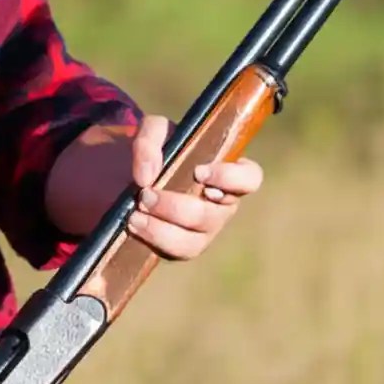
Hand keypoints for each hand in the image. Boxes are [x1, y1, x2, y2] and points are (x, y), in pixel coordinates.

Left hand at [125, 116, 264, 259]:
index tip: (198, 172)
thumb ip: (150, 139)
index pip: (250, 178)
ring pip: (193, 241)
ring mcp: (204, 230)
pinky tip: (133, 223)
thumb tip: (147, 176)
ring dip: (161, 228)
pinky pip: (175, 252)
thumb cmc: (160, 150)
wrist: (134, 173)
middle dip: (176, 207)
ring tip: (136, 212)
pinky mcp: (183, 246)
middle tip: (146, 193)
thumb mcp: (154, 132)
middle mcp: (222, 205)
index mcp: (227, 173)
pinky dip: (152, 238)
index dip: (230, 178)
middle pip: (212, 215)